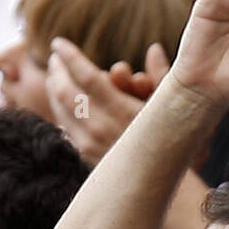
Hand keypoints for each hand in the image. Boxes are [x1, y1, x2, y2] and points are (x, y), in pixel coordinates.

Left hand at [47, 40, 166, 166]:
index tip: (58, 42)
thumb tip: (154, 50)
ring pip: (61, 111)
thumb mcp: (172, 106)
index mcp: (121, 110)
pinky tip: (62, 106)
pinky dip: (61, 113)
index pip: (85, 75)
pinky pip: (66, 130)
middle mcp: (100, 128)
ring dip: (54, 91)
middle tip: (54, 59)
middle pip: (65, 92)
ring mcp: (90, 146)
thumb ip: (162, 76)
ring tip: (54, 77)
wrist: (162, 186)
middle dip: (57, 71)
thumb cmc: (174, 142)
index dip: (69, 56)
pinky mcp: (87, 159)